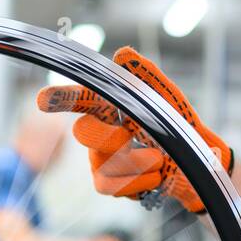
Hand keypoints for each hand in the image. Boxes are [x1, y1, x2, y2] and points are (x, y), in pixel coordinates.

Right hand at [36, 47, 232, 214]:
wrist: (196, 164)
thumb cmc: (178, 127)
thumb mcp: (168, 101)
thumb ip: (147, 78)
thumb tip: (123, 54)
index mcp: (111, 105)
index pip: (82, 98)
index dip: (63, 98)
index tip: (44, 100)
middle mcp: (99, 130)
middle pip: (82, 132)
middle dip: (108, 137)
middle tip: (136, 138)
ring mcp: (100, 158)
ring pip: (101, 163)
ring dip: (136, 163)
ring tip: (161, 160)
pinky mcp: (108, 183)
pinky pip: (108, 185)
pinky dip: (136, 182)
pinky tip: (155, 177)